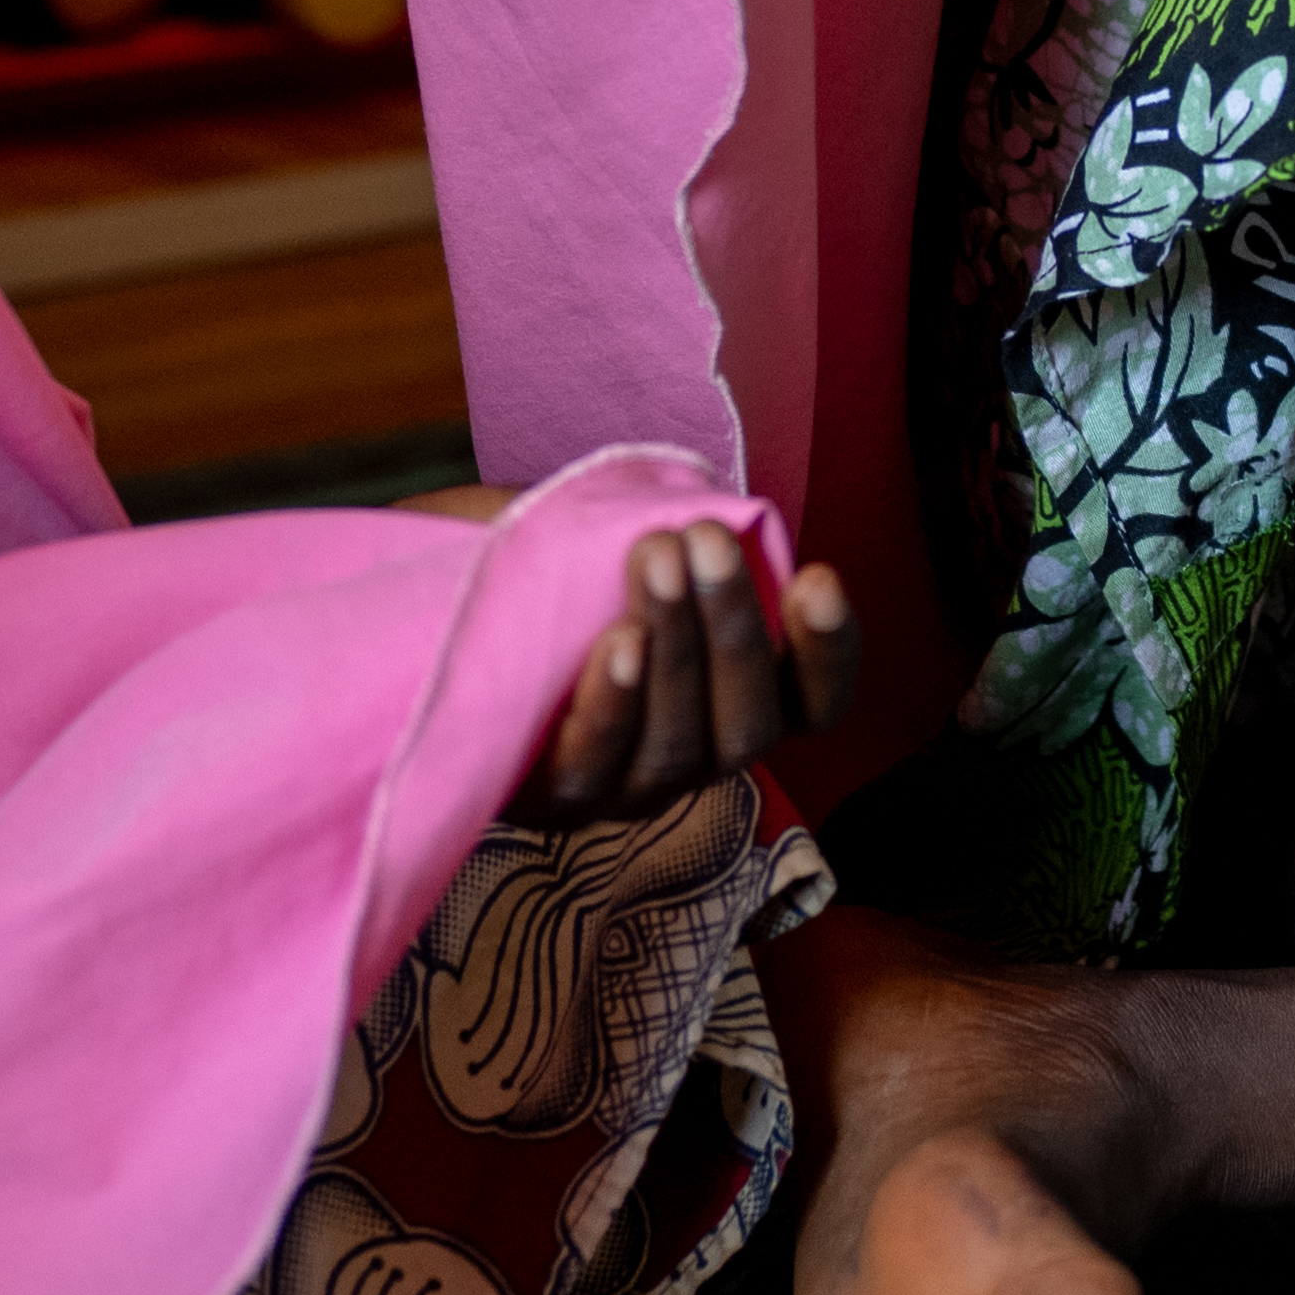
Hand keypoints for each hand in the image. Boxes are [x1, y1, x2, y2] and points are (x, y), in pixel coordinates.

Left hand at [516, 516, 857, 820]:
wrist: (465, 632)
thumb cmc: (570, 584)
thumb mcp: (639, 554)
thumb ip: (686, 540)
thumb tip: (708, 494)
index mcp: (739, 705)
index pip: (814, 703)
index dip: (829, 651)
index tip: (817, 576)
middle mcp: (698, 759)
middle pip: (748, 725)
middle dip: (735, 627)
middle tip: (708, 538)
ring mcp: (627, 789)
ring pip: (677, 745)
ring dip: (675, 648)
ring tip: (657, 558)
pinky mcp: (553, 800)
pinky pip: (592, 767)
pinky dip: (613, 704)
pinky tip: (617, 641)